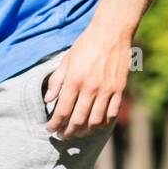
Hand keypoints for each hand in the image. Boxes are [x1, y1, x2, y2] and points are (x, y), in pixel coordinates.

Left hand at [44, 23, 130, 139]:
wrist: (111, 32)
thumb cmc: (86, 44)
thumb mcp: (66, 59)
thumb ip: (56, 80)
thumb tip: (48, 100)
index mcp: (74, 80)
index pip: (62, 111)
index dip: (55, 124)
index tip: (50, 129)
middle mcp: (90, 88)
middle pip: (78, 120)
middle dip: (68, 132)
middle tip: (62, 136)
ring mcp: (107, 90)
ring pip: (96, 121)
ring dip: (85, 131)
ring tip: (78, 133)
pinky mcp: (119, 89)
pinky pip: (112, 113)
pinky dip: (104, 122)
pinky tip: (97, 124)